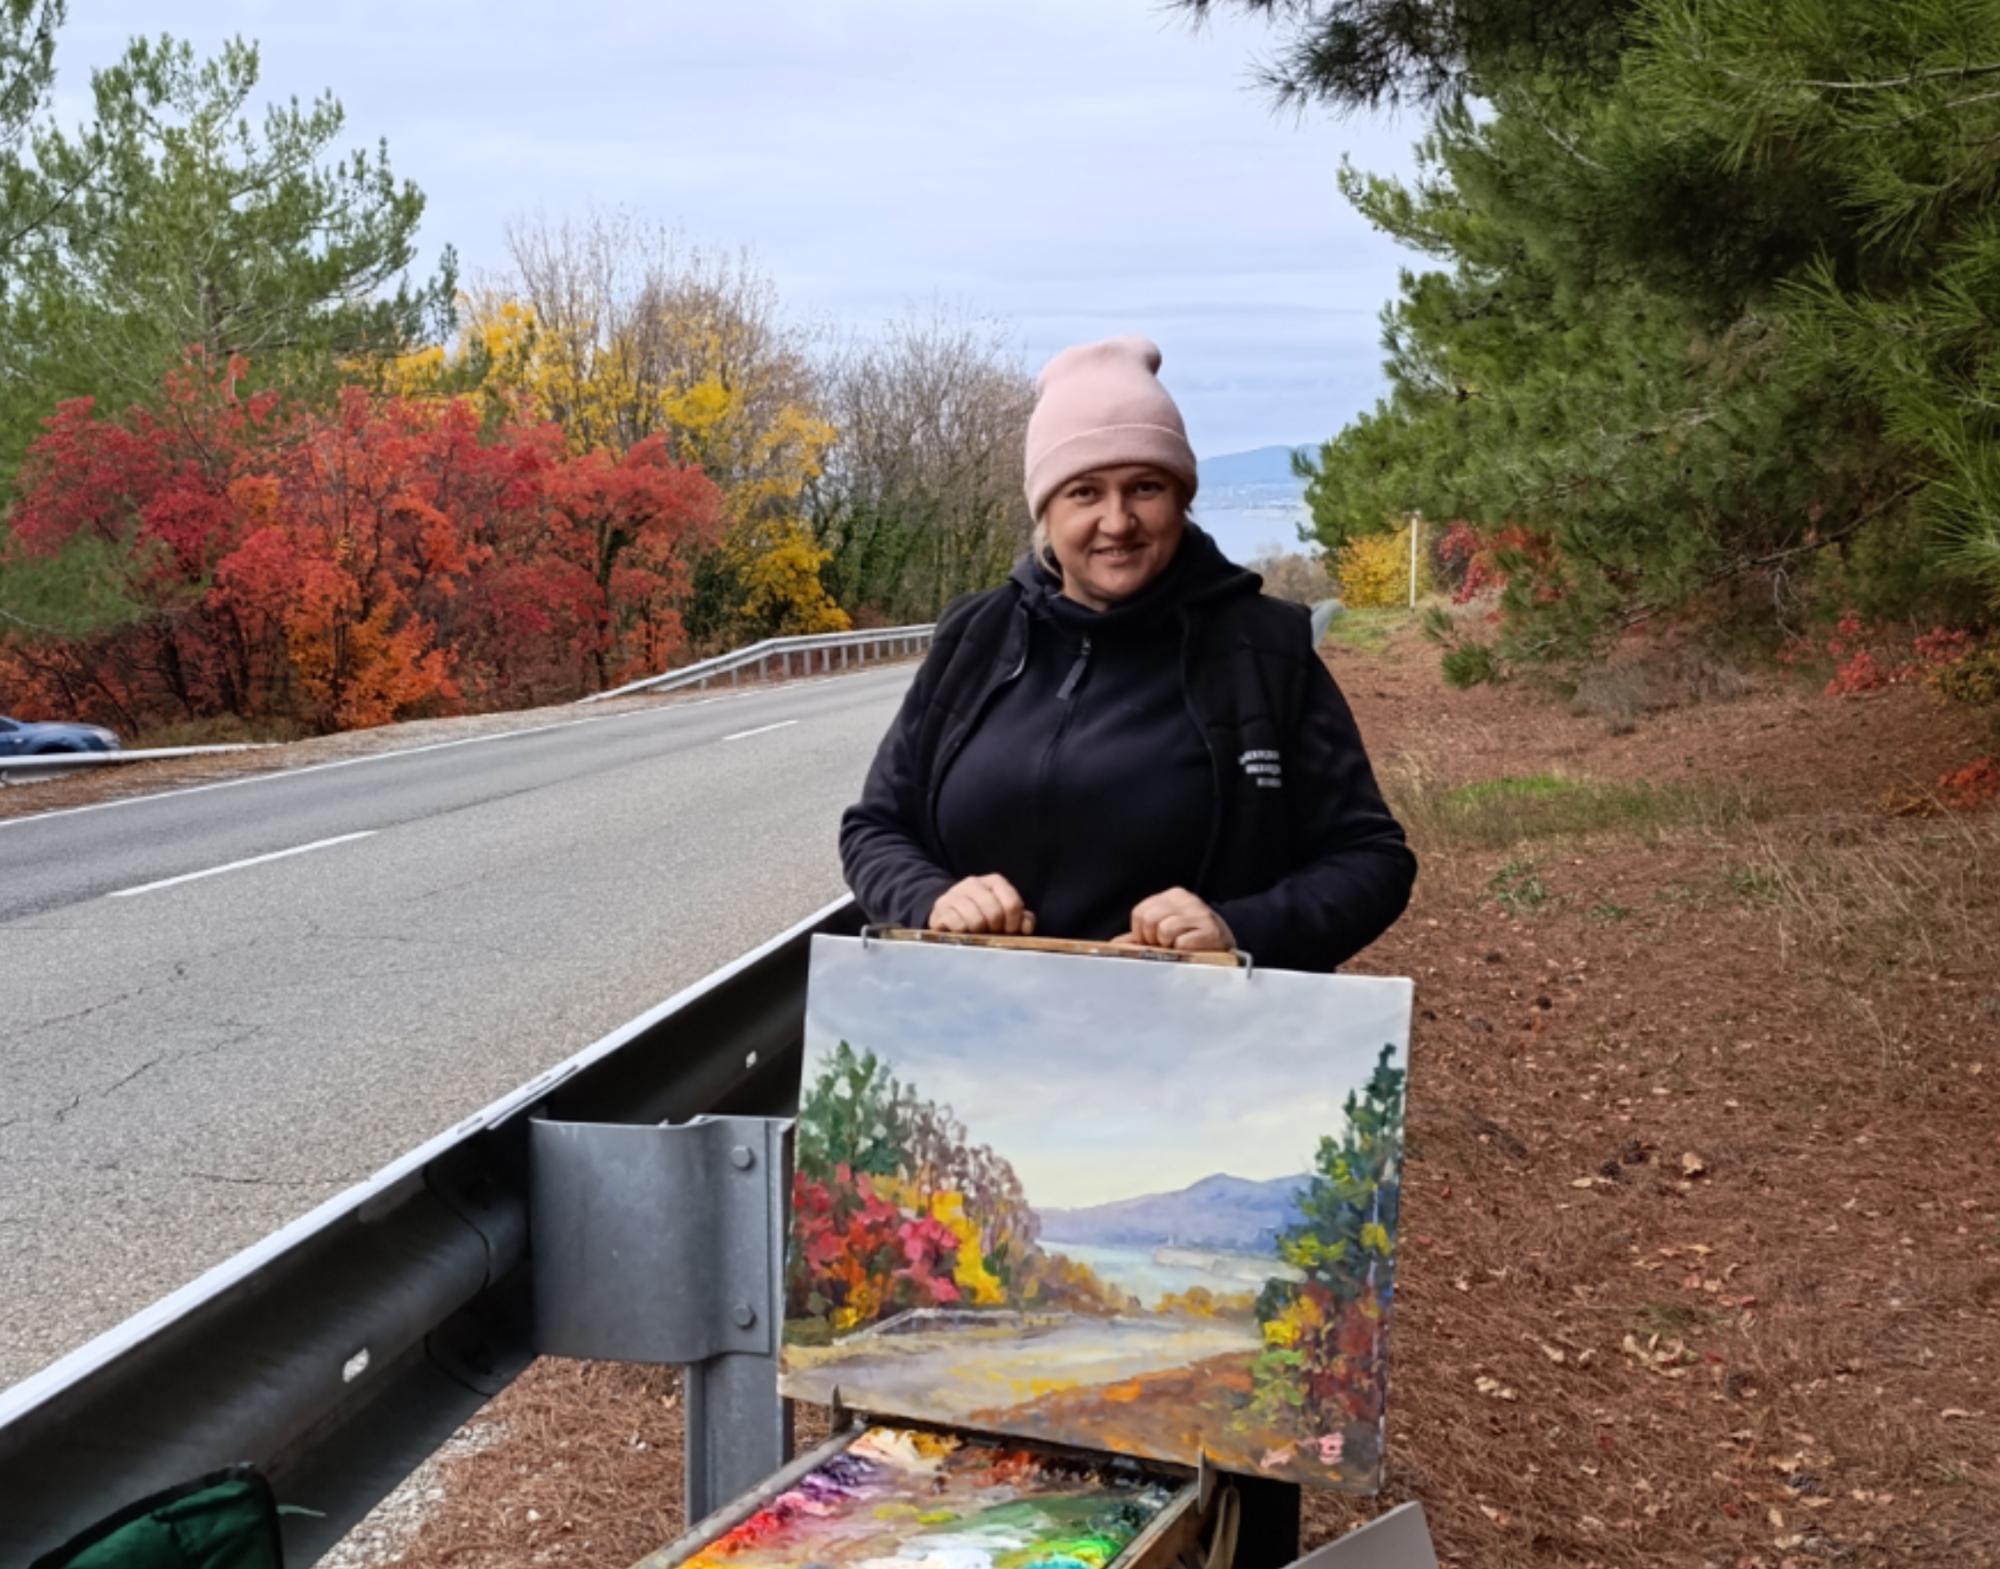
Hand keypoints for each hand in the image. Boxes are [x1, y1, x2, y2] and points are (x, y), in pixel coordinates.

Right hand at [927, 874, 1035, 935]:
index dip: (1013, 923)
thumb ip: (1021, 918)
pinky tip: (963, 932)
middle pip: (994, 912)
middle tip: (992, 934)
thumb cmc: (982, 914)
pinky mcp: (941, 907)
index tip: (1009, 931)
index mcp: (994, 881)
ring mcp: (955, 893)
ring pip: (975, 919)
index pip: (1012, 903)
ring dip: (979, 932)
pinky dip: (963, 933)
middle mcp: (974, 883)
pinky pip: (958, 925)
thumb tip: (1026, 927)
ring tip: (977, 933)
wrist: (949, 911)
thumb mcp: (1004, 914)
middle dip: (996, 929)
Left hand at [1115, 888, 1234, 952]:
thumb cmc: (1191, 941)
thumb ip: (1139, 937)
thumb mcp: (1165, 932)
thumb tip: (1115, 945)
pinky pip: (1181, 942)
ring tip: (1179, 948)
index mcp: (1172, 896)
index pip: (1140, 912)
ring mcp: (1199, 913)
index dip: (1142, 933)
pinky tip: (1191, 952)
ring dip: (1169, 946)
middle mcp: (1186, 900)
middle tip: (1167, 947)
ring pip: (1164, 930)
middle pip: (1149, 919)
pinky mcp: (1211, 930)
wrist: (1227, 948)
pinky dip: (1182, 952)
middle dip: (1153, 939)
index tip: (1154, 943)